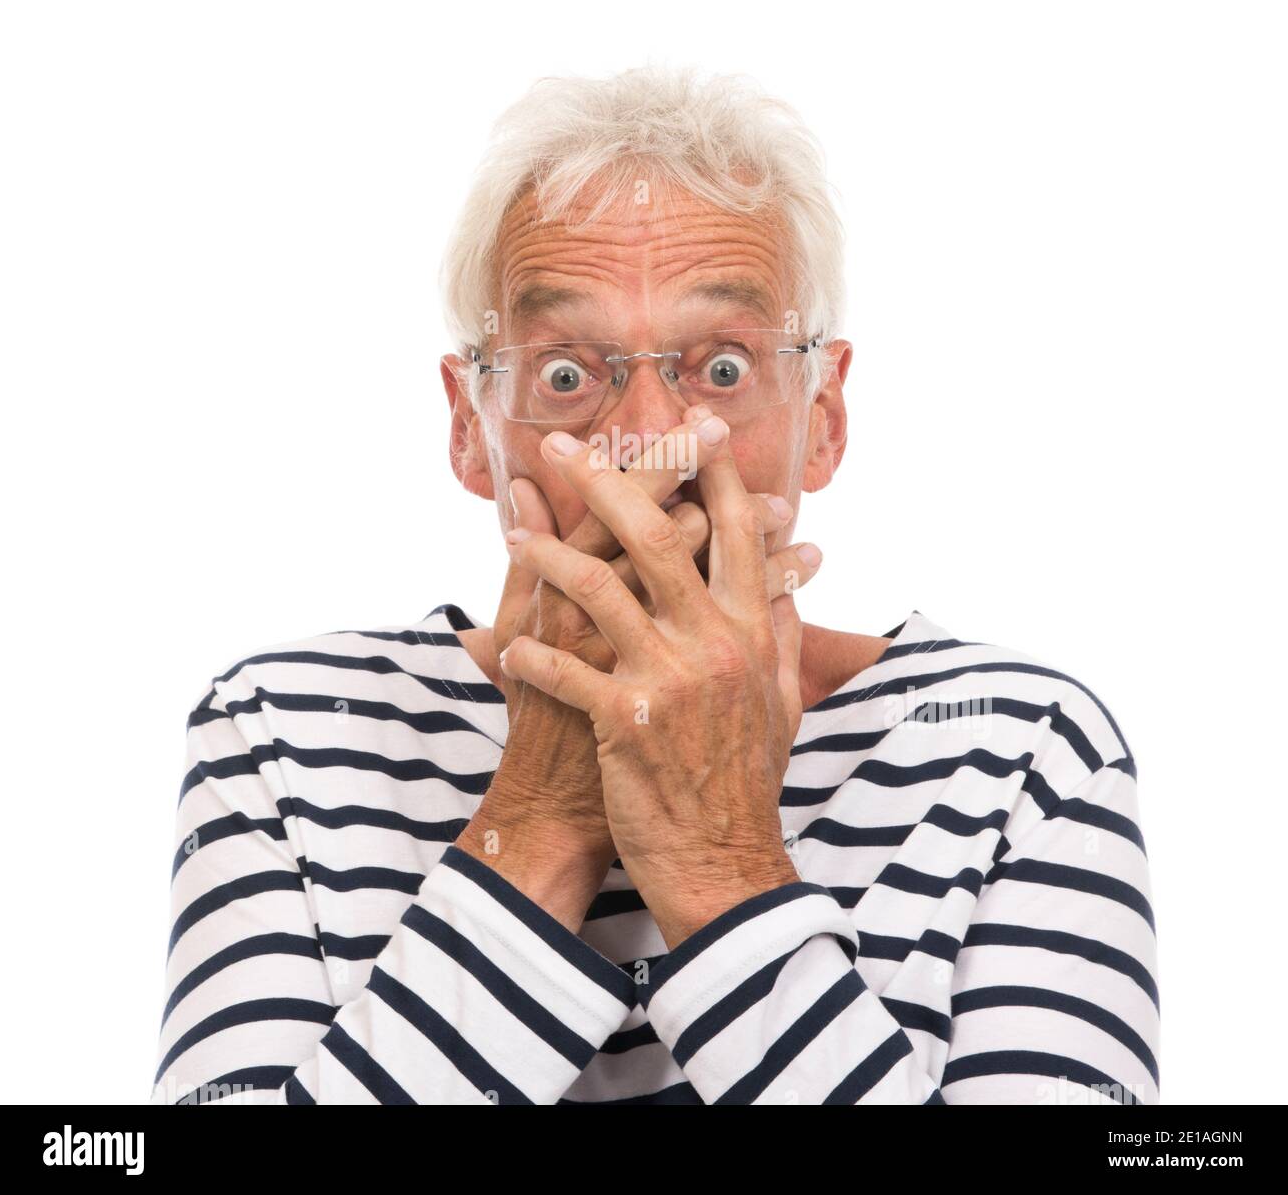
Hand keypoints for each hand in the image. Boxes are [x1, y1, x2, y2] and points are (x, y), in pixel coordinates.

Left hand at [498, 427, 820, 946]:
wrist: (724, 861)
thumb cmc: (748, 780)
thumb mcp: (782, 701)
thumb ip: (783, 632)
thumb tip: (788, 577)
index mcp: (754, 629)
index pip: (734, 531)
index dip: (709, 472)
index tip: (690, 426)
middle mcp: (716, 642)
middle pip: (658, 536)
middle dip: (609, 481)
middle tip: (565, 445)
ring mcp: (671, 677)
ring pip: (600, 587)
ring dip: (548, 551)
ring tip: (513, 529)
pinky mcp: (627, 718)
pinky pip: (565, 668)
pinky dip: (528, 653)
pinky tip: (499, 645)